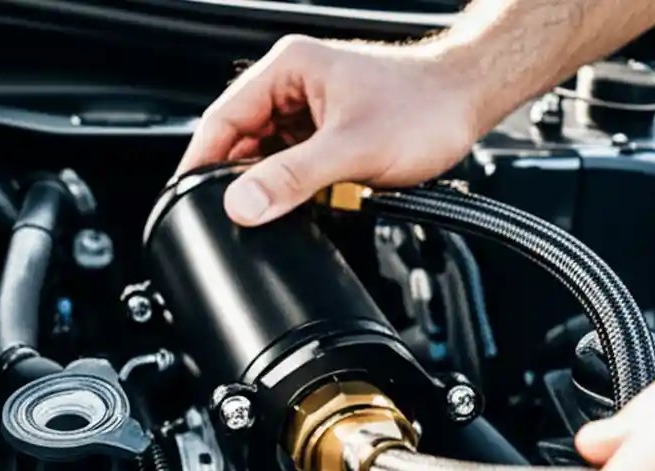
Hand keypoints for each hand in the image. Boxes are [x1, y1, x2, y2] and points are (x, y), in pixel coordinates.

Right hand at [177, 35, 482, 225]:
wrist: (469, 103)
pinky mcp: (328, 133)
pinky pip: (295, 164)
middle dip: (237, 180)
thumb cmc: (424, 106)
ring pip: (269, 158)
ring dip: (271, 185)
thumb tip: (243, 204)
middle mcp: (293, 85)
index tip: (186, 198)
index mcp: (287, 69)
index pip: (221, 119)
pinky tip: (304, 203)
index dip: (200, 162)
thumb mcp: (352, 149)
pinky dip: (295, 187)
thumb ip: (294, 178)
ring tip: (278, 208)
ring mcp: (311, 110)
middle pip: (241, 142)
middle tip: (237, 216)